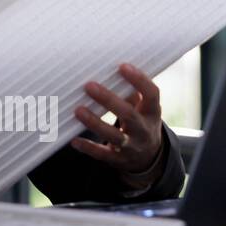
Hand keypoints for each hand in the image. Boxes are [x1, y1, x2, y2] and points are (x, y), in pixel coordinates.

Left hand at [70, 63, 164, 181]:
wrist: (148, 158)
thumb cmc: (139, 121)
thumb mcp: (143, 107)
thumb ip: (129, 91)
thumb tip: (106, 66)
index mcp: (151, 112)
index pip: (151, 94)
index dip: (139, 80)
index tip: (122, 66)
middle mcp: (144, 130)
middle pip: (129, 115)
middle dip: (109, 100)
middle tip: (89, 86)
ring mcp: (132, 146)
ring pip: (114, 136)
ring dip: (95, 123)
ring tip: (78, 110)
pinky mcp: (119, 160)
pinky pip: (103, 155)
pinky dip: (88, 148)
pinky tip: (74, 140)